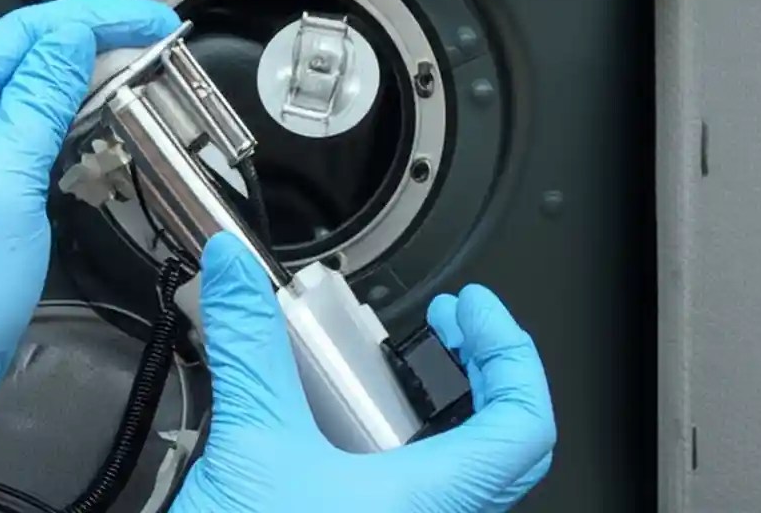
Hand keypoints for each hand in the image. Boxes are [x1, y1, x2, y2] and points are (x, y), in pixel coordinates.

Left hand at [0, 0, 179, 481]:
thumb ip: (40, 97)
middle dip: (95, 44)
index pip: (21, 32)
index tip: (148, 19)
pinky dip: (73, 125)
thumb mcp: (3, 175)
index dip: (91, 18)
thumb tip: (72, 35)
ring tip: (140, 74)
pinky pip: (35, 135)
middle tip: (157, 43)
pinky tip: (103, 121)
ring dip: (88, 83)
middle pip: (29, 56)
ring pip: (36, 95)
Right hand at [171, 233, 556, 512]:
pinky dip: (419, 456)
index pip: (524, 426)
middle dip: (489, 372)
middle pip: (509, 449)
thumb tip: (237, 271)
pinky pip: (430, 504)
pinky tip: (362, 439)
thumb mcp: (248, 445)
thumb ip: (249, 347)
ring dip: (456, 416)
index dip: (511, 353)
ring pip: (471, 483)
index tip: (473, 311)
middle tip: (455, 328)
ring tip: (414, 373)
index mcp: (428, 505)